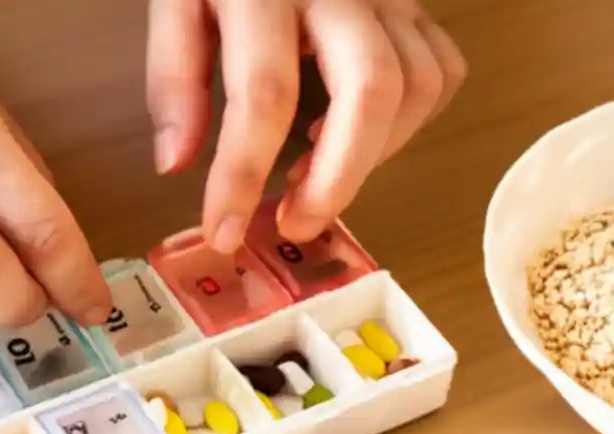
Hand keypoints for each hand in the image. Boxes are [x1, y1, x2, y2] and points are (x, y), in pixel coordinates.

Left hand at [146, 0, 466, 247]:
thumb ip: (173, 76)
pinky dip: (407, 125)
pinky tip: (353, 139)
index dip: (244, 175)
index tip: (223, 231)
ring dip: (371, 155)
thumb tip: (176, 163)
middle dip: (335, 179)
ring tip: (312, 182)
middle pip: (370, 91)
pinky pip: (440, 72)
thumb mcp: (177, 2)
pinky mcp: (417, 4)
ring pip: (416, 86)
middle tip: (294, 225)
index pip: (265, 93)